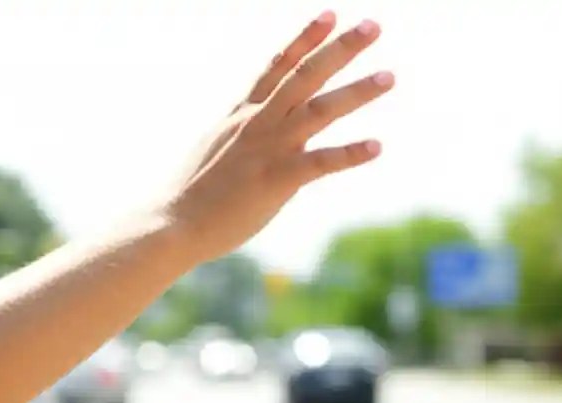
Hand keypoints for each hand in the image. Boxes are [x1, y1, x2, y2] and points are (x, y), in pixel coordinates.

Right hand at [165, 11, 393, 261]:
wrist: (172, 224)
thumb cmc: (190, 195)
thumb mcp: (214, 150)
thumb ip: (237, 136)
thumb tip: (245, 132)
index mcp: (242, 116)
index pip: (278, 67)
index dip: (306, 39)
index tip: (331, 15)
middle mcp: (257, 124)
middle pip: (304, 76)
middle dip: (340, 49)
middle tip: (373, 26)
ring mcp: (268, 149)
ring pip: (318, 111)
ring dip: (356, 92)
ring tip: (389, 76)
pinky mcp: (276, 180)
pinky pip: (320, 163)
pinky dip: (349, 154)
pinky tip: (377, 146)